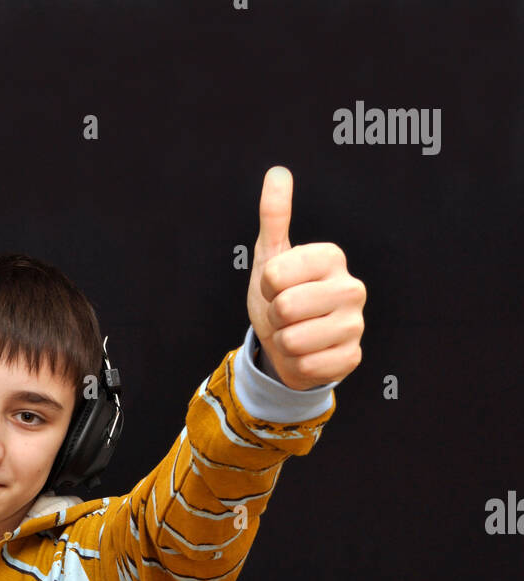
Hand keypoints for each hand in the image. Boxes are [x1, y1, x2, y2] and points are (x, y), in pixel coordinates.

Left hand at [247, 166, 365, 389]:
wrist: (291, 344)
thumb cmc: (282, 296)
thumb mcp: (271, 257)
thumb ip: (274, 216)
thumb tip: (278, 172)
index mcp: (332, 257)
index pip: (276, 274)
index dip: (266, 286)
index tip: (276, 287)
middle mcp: (352, 288)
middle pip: (285, 308)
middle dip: (274, 317)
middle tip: (285, 315)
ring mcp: (356, 325)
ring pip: (294, 341)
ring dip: (284, 343)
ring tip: (295, 333)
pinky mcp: (352, 358)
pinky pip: (306, 366)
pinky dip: (297, 365)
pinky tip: (307, 354)